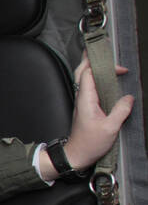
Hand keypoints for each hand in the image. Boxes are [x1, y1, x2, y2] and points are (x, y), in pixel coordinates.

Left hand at [40, 52, 134, 176]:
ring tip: (103, 58)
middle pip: (82, 72)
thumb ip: (121, 110)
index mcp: (86, 100)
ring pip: (85, 79)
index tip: (120, 69)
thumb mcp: (110, 128)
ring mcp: (83, 102)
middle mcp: (82, 98)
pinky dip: (96, 78)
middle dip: (90, 59)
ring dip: (93, 67)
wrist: (76, 155)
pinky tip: (105, 77)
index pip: (88, 74)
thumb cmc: (89, 144)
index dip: (103, 66)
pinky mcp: (87, 107)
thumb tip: (129, 98)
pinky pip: (90, 87)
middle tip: (100, 48)